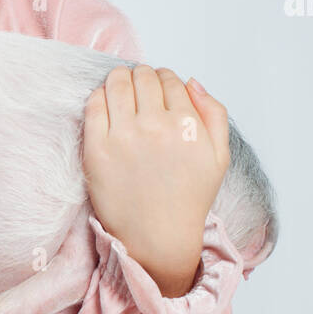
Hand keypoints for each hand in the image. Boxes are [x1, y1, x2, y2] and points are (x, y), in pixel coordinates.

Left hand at [82, 67, 229, 297]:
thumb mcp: (219, 156)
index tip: (159, 87)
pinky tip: (105, 103)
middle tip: (139, 85)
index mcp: (187, 125)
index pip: (170, 80)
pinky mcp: (96, 149)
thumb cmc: (188, 198)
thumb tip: (191, 82)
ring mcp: (123, 136)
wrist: (158, 237)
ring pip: (117, 84)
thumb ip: (213, 112)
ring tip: (121, 88)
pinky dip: (99, 96)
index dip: (164, 78)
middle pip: (143, 77)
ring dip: (119, 79)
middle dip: (142, 76)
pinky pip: (93, 105)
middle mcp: (155, 126)